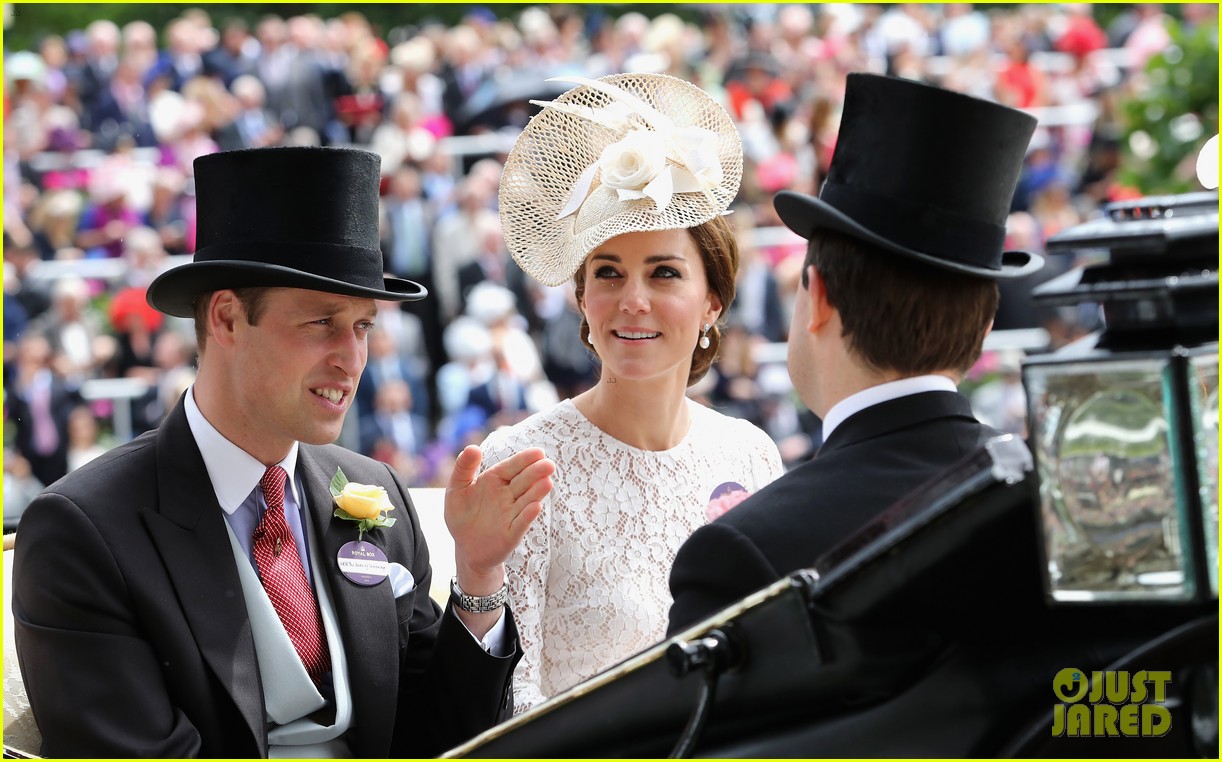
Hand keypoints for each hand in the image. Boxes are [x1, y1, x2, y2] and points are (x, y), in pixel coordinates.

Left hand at [444, 445, 552, 592]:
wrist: (466, 548)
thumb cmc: (462, 514)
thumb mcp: (457, 489)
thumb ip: (463, 468)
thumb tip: (473, 447)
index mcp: (495, 481)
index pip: (511, 467)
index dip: (524, 460)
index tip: (539, 452)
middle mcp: (508, 496)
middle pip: (523, 482)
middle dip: (536, 473)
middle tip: (549, 465)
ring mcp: (512, 515)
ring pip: (526, 501)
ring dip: (537, 492)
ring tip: (547, 482)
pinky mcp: (512, 535)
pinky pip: (520, 524)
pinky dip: (527, 516)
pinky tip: (535, 507)